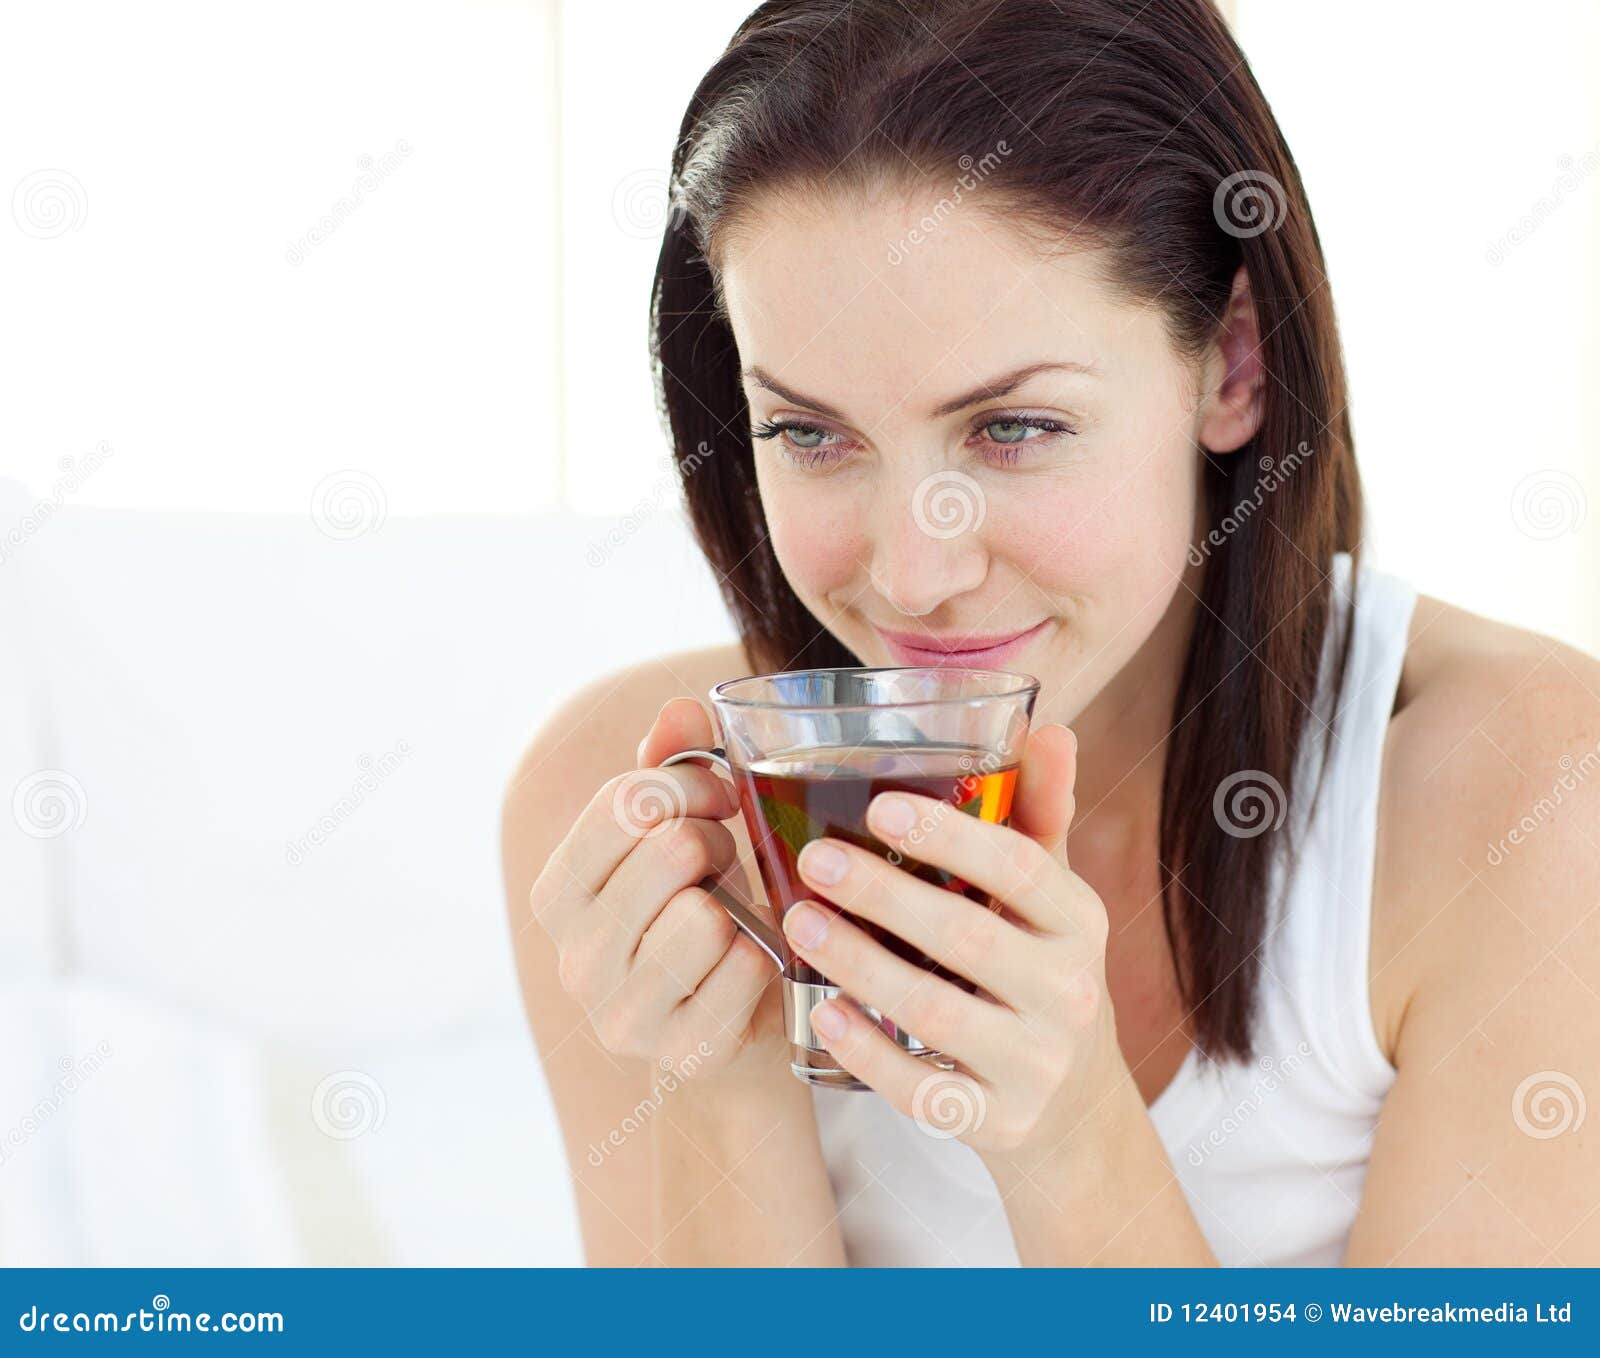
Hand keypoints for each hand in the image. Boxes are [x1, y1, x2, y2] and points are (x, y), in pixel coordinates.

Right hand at [529, 697, 786, 1085]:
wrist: (728, 1033)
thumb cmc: (699, 911)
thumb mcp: (675, 834)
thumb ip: (670, 765)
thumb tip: (682, 711)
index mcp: (559, 890)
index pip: (627, 800)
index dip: (690, 784)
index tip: (717, 796)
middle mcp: (574, 956)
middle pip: (672, 849)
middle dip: (718, 841)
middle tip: (725, 861)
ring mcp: (622, 1015)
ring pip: (704, 915)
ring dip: (741, 904)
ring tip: (736, 915)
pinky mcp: (681, 1055)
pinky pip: (745, 969)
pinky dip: (764, 956)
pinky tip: (751, 965)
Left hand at [778, 724, 1127, 1164]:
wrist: (1074, 1108)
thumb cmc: (1041, 973)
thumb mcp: (1052, 901)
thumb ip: (1039, 816)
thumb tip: (1044, 725)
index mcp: (1079, 923)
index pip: (1022, 867)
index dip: (953, 835)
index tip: (881, 807)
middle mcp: (1069, 993)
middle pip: (968, 936)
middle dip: (884, 895)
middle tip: (815, 858)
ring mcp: (1035, 1064)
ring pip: (934, 1010)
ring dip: (857, 962)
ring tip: (798, 922)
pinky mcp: (999, 1123)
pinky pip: (923, 1089)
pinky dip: (867, 1049)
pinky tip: (822, 1011)